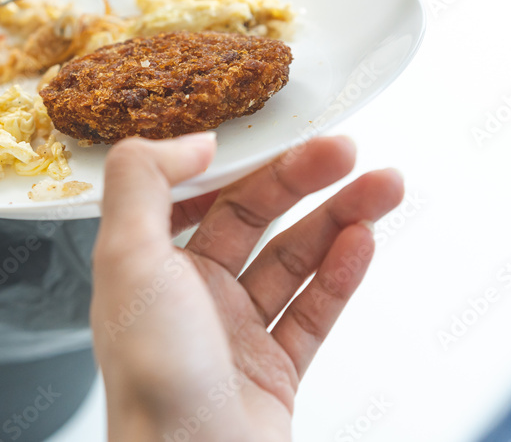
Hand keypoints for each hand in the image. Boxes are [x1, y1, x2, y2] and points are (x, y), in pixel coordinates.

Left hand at [91, 133, 403, 440]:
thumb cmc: (154, 375)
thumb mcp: (127, 258)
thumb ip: (143, 182)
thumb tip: (192, 139)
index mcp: (149, 265)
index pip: (199, 194)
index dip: (241, 161)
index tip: (279, 134)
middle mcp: (190, 294)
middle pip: (254, 219)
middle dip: (302, 181)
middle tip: (348, 149)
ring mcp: (235, 332)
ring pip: (293, 261)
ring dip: (338, 220)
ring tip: (383, 186)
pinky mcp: (275, 370)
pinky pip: (313, 311)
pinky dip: (340, 274)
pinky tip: (364, 240)